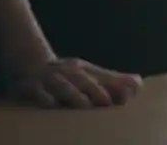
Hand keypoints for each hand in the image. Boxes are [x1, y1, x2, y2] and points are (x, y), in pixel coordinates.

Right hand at [10, 57, 142, 108]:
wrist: (28, 62)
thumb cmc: (66, 75)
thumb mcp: (88, 74)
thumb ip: (112, 81)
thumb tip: (138, 84)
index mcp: (83, 70)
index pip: (103, 77)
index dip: (117, 84)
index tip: (132, 92)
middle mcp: (68, 73)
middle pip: (84, 81)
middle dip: (96, 91)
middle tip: (107, 102)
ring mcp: (49, 80)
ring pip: (62, 87)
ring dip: (73, 95)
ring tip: (84, 105)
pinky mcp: (30, 88)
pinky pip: (38, 93)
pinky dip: (44, 98)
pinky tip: (51, 105)